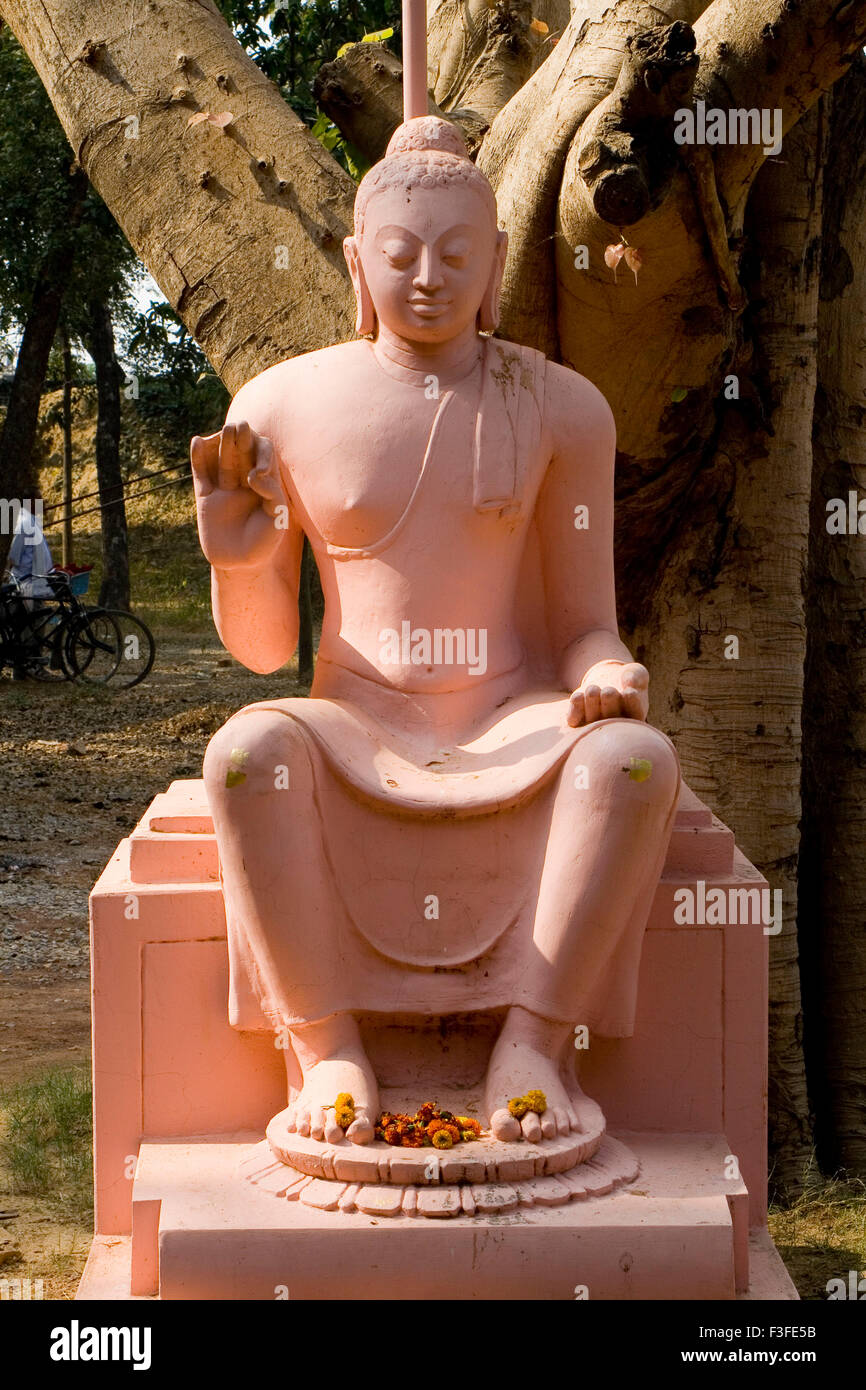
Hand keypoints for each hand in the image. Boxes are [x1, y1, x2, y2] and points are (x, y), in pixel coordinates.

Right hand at [190, 421, 287, 569]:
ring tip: (224, 431)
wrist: (240, 566)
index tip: (259, 473)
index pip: (264, 458)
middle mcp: (244, 482)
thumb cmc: (264, 544)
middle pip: (242, 454)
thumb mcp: (276, 520)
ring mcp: (224, 489)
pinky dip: (198, 458)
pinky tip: (198, 442)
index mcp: (265, 484)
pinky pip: (201, 474)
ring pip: (222, 460)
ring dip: (223, 445)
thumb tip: (254, 474)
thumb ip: (271, 494)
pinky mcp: (206, 499)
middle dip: (241, 440)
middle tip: (239, 426)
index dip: (262, 455)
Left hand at [567, 662, 648, 726]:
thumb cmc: (626, 678)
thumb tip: (630, 682)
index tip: (629, 691)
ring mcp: (594, 723)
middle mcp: (614, 725)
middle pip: (611, 718)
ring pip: (592, 719)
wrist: (607, 679)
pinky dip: (576, 708)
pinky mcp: (577, 719)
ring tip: (593, 689)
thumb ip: (637, 676)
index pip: (635, 714)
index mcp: (634, 715)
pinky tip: (578, 695)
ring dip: (592, 704)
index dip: (632, 705)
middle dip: (609, 704)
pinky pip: (574, 719)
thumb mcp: (635, 672)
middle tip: (609, 691)